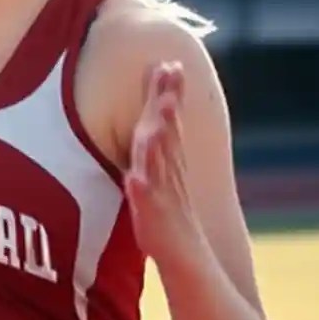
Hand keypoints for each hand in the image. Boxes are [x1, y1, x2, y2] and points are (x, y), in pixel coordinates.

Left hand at [124, 61, 210, 267]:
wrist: (185, 257)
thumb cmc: (168, 214)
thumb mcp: (162, 174)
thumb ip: (159, 146)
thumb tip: (153, 120)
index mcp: (170, 160)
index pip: (169, 120)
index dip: (169, 91)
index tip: (168, 61)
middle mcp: (168, 171)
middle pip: (167, 131)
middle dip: (166, 102)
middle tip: (169, 71)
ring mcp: (161, 193)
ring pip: (157, 162)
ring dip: (156, 140)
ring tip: (155, 117)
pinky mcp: (152, 219)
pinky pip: (144, 203)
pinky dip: (140, 190)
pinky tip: (133, 179)